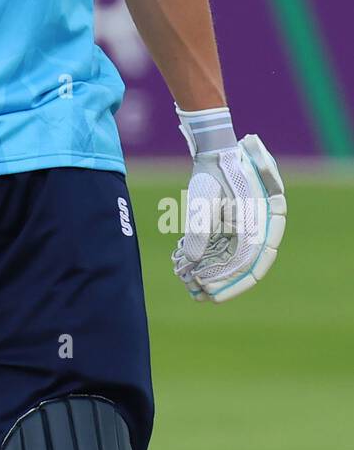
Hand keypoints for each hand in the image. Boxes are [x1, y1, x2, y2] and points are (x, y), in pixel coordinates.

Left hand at [172, 134, 285, 302]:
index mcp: (259, 224)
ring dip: (215, 274)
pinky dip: (211, 260)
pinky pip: (226, 249)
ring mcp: (247, 229)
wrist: (215, 153)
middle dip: (223, 283)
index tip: (210, 293)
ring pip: (234, 260)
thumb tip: (191, 259)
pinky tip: (191, 269)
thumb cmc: (214, 174)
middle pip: (244, 266)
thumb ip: (199, 230)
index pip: (249, 263)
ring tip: (193, 287)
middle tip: (202, 296)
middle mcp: (258, 230)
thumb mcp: (204, 201)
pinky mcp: (234, 227)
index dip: (230, 281)